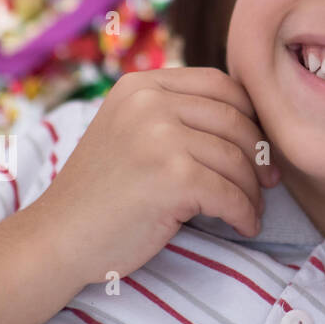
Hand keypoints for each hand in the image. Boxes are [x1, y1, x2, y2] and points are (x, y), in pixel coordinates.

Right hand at [29, 67, 280, 287]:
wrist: (55, 239)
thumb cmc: (102, 192)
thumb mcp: (131, 130)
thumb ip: (176, 112)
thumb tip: (252, 116)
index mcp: (141, 85)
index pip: (220, 84)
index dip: (249, 113)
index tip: (259, 142)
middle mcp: (150, 103)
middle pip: (235, 121)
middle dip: (258, 154)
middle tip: (268, 181)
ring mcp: (160, 138)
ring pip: (236, 160)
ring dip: (252, 190)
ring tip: (251, 207)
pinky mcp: (172, 177)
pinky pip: (230, 194)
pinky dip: (244, 213)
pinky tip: (245, 225)